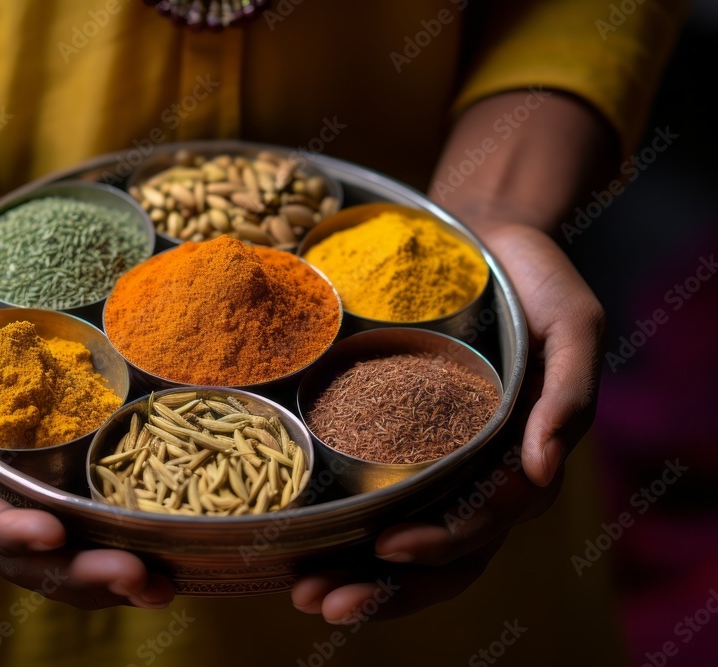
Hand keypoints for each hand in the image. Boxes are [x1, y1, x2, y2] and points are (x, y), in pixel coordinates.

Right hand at [0, 208, 173, 608]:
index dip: (6, 530)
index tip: (54, 536)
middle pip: (15, 545)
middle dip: (75, 569)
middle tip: (141, 579)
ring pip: (46, 542)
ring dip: (100, 567)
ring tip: (160, 583)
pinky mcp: (30, 454)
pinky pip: (65, 505)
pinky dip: (104, 532)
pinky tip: (153, 545)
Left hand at [292, 223, 603, 621]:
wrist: (488, 242)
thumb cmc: (538, 285)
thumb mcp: (572, 327)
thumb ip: (569, 395)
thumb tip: (546, 470)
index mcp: (521, 461)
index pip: (482, 524)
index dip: (439, 544)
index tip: (387, 547)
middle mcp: (478, 474)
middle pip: (436, 554)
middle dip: (384, 587)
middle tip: (323, 602)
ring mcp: (438, 462)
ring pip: (402, 539)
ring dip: (356, 576)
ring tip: (303, 594)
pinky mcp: (400, 438)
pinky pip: (374, 494)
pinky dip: (342, 526)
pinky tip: (300, 542)